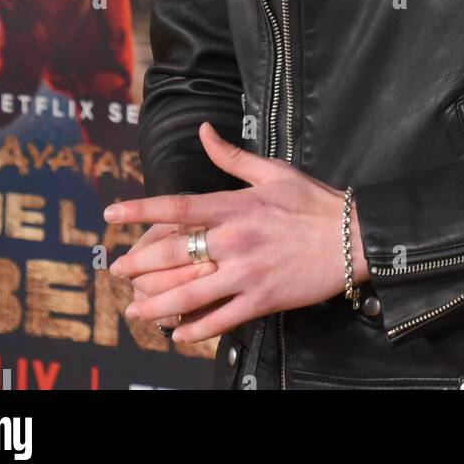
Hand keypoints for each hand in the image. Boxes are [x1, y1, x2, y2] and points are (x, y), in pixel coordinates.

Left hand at [105, 122, 369, 343]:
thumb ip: (232, 156)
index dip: (140, 210)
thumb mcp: (273, 170)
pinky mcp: (262, 299)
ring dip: (156, 304)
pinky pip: (220, 319)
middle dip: (139, 264)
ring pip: (190, 292)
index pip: (178, 206)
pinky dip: (194, 328)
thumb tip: (203, 130)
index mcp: (236, 205)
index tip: (111, 214)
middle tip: (117, 270)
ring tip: (135, 310)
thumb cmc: (313, 200)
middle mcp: (235, 238)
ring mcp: (247, 272)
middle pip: (175, 253)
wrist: (353, 236)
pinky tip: (176, 333)